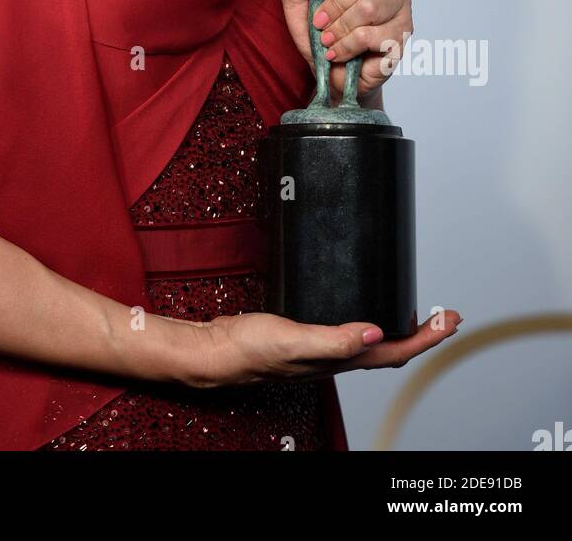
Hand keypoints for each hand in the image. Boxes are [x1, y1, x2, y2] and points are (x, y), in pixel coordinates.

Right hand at [183, 309, 462, 387]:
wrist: (219, 351)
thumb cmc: (251, 350)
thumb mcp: (293, 340)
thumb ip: (333, 339)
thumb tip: (375, 331)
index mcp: (340, 359)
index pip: (395, 350)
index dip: (427, 336)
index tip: (449, 319)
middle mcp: (338, 356)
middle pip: (393, 349)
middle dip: (423, 333)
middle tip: (446, 316)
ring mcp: (325, 348)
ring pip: (375, 342)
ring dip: (401, 329)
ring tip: (419, 314)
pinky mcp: (311, 335)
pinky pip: (352, 332)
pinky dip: (370, 320)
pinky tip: (364, 309)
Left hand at [280, 0, 411, 96]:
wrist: (326, 68)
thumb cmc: (317, 26)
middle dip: (334, 3)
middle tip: (319, 21)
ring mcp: (400, 10)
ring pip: (368, 8)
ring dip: (338, 27)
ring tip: (327, 39)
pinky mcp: (400, 38)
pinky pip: (371, 36)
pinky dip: (346, 45)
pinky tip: (338, 52)